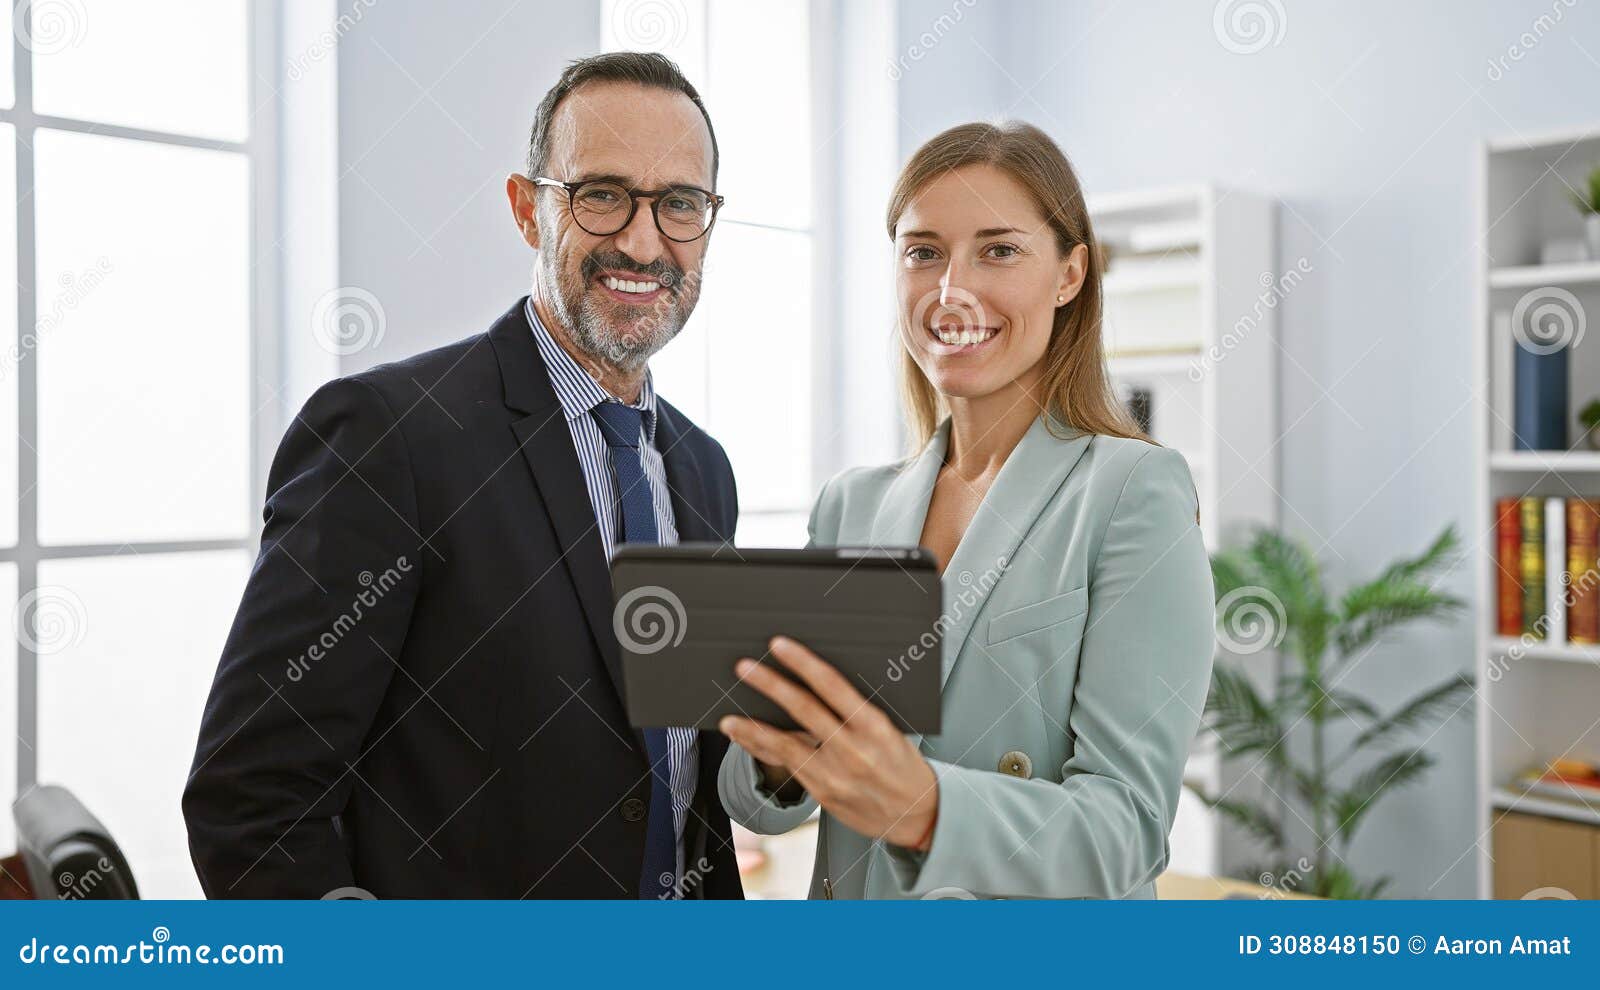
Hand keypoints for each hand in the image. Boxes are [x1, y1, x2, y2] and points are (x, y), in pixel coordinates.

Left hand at [718, 636, 938, 849]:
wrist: (919, 816)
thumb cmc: (904, 765)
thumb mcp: (891, 730)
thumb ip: (856, 711)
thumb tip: (816, 683)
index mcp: (874, 726)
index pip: (833, 685)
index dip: (802, 662)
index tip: (779, 645)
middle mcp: (853, 749)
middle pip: (803, 709)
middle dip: (769, 685)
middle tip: (744, 667)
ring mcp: (836, 774)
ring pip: (785, 745)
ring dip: (753, 727)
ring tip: (728, 717)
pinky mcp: (823, 793)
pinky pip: (787, 766)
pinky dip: (763, 751)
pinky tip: (746, 740)